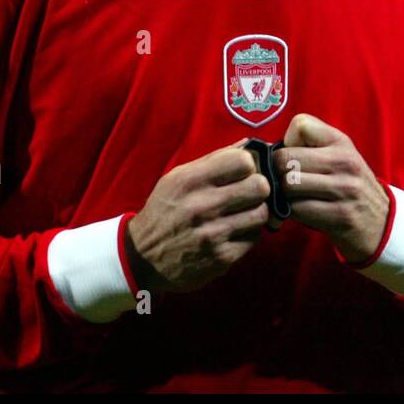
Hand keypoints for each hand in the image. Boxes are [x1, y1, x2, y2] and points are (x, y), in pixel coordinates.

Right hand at [125, 138, 270, 293]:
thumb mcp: (178, 178)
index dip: (248, 165)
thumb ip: (213, 160)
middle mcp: (202, 206)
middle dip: (257, 187)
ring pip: (261, 213)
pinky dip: (247, 234)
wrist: (143, 257)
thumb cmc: (164, 211)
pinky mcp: (222, 258)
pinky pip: (254, 238)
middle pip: (259, 187)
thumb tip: (248, 145)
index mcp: (190, 181)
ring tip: (241, 213)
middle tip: (247, 193)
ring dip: (254, 212)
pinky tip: (233, 232)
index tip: (241, 172)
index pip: (242, 162)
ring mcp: (213, 234)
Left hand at [275, 114, 389, 263]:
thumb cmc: (347, 186)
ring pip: (288, 184)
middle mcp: (344, 161)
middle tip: (280, 182)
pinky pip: (296, 209)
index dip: (288, 141)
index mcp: (341, 142)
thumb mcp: (337, 157)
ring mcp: (344, 188)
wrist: (381, 223)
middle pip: (285, 158)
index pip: (300, 125)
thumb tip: (264, 150)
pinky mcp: (340, 215)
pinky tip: (294, 213)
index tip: (294, 157)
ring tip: (287, 198)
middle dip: (275, 172)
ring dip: (281, 195)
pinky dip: (288, 213)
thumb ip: (307, 147)